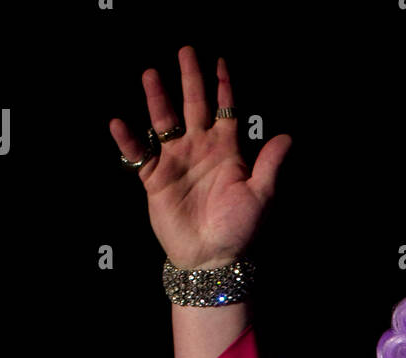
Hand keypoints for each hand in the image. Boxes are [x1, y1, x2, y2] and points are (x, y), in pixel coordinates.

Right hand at [108, 45, 290, 269]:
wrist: (212, 258)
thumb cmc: (239, 229)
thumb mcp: (260, 195)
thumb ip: (269, 164)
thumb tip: (286, 136)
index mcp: (226, 152)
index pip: (225, 111)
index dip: (223, 87)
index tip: (220, 62)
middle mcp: (199, 150)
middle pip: (193, 106)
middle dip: (190, 79)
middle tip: (186, 51)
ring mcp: (176, 161)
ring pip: (164, 122)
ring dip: (158, 100)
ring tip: (151, 74)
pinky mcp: (155, 178)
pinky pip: (139, 154)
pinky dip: (128, 140)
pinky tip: (120, 123)